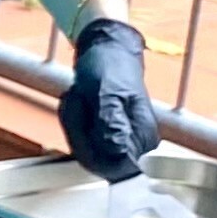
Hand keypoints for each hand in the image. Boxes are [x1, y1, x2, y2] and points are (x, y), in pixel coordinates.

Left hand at [59, 18, 159, 182]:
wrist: (108, 50)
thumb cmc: (110, 67)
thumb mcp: (106, 92)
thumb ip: (110, 122)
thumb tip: (117, 152)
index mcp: (143, 137)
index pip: (116, 167)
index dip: (91, 147)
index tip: (83, 117)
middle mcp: (136, 146)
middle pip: (97, 161)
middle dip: (78, 131)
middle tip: (78, 99)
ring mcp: (121, 143)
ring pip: (86, 152)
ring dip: (74, 123)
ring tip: (78, 96)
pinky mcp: (107, 139)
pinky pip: (82, 143)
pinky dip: (73, 122)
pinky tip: (77, 102)